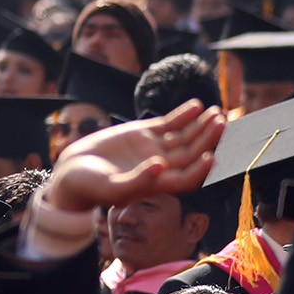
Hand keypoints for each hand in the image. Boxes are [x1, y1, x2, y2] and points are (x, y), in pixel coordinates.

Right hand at [42, 100, 224, 214]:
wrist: (72, 172)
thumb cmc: (90, 187)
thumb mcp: (112, 188)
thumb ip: (137, 180)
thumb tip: (161, 166)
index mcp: (158, 184)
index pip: (188, 178)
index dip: (201, 169)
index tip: (211, 156)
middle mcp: (162, 167)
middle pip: (192, 152)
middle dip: (208, 138)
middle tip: (221, 123)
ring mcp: (154, 148)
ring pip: (185, 136)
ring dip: (201, 125)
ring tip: (216, 112)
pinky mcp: (144, 133)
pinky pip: (169, 123)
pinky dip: (183, 114)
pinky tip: (196, 105)